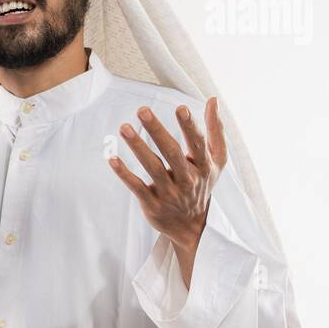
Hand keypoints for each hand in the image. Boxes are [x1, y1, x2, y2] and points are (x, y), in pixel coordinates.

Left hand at [108, 98, 227, 281]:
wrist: (192, 227)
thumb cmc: (202, 185)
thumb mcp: (216, 161)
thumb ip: (215, 131)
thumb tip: (213, 100)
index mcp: (203, 166)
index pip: (197, 143)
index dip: (190, 126)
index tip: (180, 108)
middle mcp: (187, 179)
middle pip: (171, 152)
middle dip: (157, 130)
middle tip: (142, 110)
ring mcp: (169, 192)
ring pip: (152, 167)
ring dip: (138, 147)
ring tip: (124, 128)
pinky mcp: (152, 204)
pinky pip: (137, 187)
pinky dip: (124, 174)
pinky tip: (112, 159)